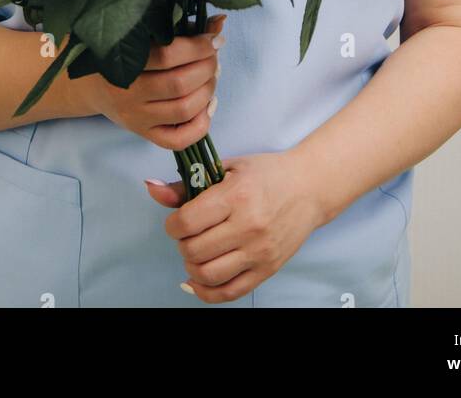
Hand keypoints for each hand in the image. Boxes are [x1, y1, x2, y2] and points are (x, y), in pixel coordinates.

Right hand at [92, 13, 225, 149]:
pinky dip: (201, 124)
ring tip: (211, 76)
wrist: (89, 84)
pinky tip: (208, 104)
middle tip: (214, 57)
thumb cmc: (120, 53)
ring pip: (183, 110)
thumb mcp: (142, 36)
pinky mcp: (144, 134)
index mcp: (123, 62)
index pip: (168, 55)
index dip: (199, 47)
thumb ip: (179, 28)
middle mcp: (128, 93)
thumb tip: (219, 22)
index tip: (214, 39)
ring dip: (208, 91)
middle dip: (207, 68)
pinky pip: (178, 140)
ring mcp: (136, 118)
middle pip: (180, 84)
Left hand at [144, 150, 321, 302]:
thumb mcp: (227, 168)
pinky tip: (199, 280)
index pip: (187, 222)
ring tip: (196, 252)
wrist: (309, 187)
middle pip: (194, 251)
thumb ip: (187, 183)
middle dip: (182, 244)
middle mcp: (248, 226)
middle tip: (188, 234)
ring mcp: (259, 252)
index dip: (173, 224)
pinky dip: (206, 292)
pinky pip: (230, 292)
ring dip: (192, 267)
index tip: (177, 220)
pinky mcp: (268, 269)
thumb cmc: (268, 173)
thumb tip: (151, 188)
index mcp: (236, 196)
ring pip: (208, 274)